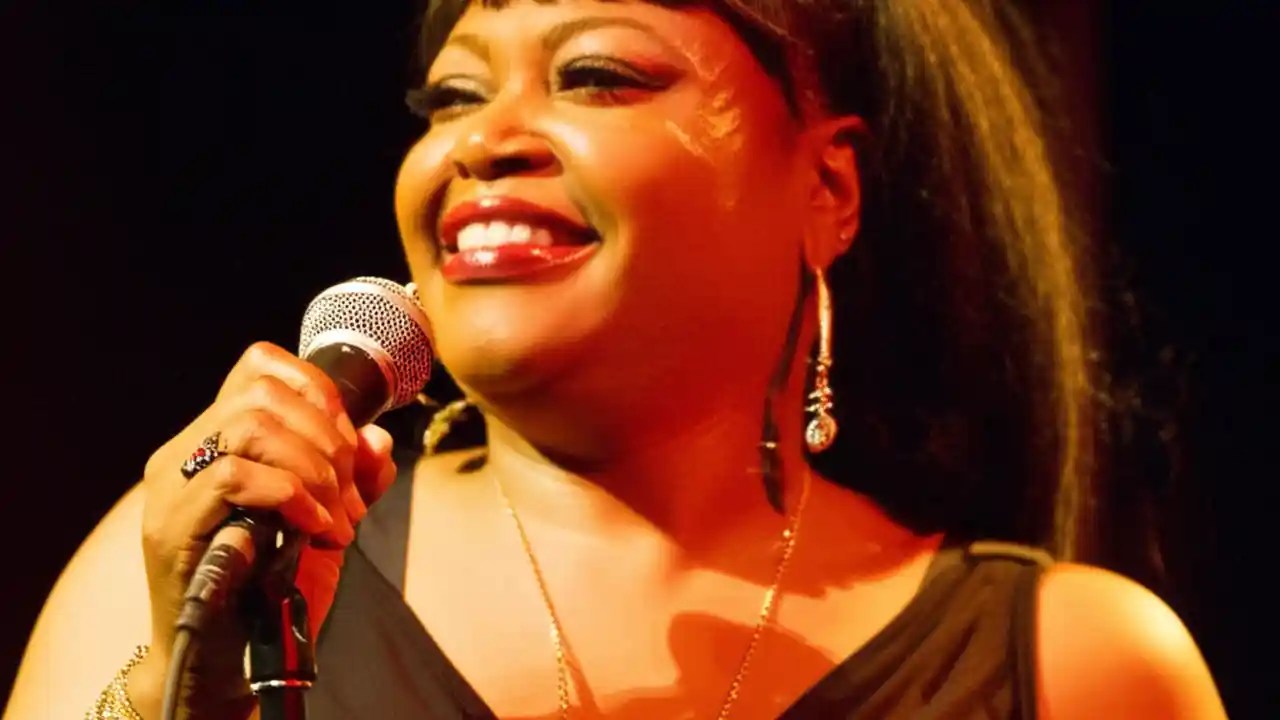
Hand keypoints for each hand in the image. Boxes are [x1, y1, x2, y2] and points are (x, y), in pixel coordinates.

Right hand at [129, 341, 396, 717]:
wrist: (232, 660)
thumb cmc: (273, 588)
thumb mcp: (330, 522)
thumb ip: (356, 479)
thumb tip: (378, 439)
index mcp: (218, 438)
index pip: (260, 366)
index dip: (318, 392)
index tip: (352, 447)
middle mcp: (187, 451)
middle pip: (262, 392)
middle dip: (327, 439)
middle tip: (351, 495)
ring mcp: (174, 486)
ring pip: (248, 426)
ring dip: (312, 469)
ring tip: (336, 518)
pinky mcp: (174, 526)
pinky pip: (234, 477)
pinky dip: (289, 496)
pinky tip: (314, 529)